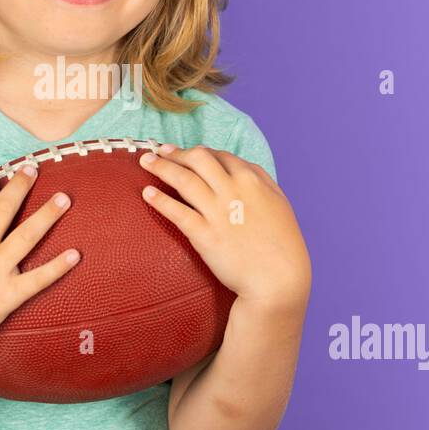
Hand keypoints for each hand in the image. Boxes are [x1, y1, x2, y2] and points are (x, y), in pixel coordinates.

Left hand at [138, 143, 310, 308]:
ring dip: (161, 167)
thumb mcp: (279, 202)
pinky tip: (147, 193)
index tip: (186, 153)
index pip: (219, 155)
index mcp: (252, 180)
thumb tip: (242, 168)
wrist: (279, 278)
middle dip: (176, 153)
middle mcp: (233, 190)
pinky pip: (176, 212)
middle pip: (198, 159)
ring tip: (146, 161)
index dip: (199, 151)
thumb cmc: (283, 243)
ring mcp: (217, 211)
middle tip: (160, 151)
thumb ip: (261, 181)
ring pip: (183, 179)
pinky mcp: (204, 234)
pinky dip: (160, 200)